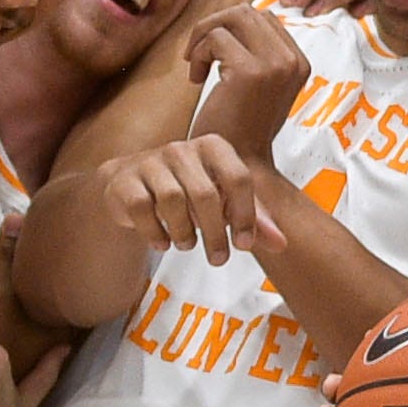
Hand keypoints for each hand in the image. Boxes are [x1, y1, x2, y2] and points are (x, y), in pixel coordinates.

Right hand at [97, 133, 283, 265]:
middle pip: (206, 194)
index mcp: (213, 147)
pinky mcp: (125, 180)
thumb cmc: (187, 192)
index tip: (244, 244)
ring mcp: (150, 161)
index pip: (238, 178)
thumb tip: (282, 244)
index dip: (245, 215)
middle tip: (219, 259)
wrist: (131, 185)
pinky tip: (162, 242)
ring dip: (185, 234)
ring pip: (173, 201)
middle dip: (215, 234)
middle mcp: (181, 149)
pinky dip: (155, 233)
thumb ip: (253, 218)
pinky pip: (142, 209)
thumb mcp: (224, 202)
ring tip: (187, 246)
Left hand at [186, 2, 312, 151]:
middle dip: (213, 26)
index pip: (263, 17)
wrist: (238, 165)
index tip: (216, 54)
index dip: (232, 27)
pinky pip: (216, 38)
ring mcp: (275, 65)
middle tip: (198, 54)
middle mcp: (292, 60)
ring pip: (231, 18)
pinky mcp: (251, 72)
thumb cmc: (240, 127)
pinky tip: (197, 80)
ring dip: (204, 37)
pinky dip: (198, 54)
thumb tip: (237, 13)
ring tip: (198, 66)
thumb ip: (259, 51)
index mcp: (299, 62)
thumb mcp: (260, 84)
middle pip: (246, 11)